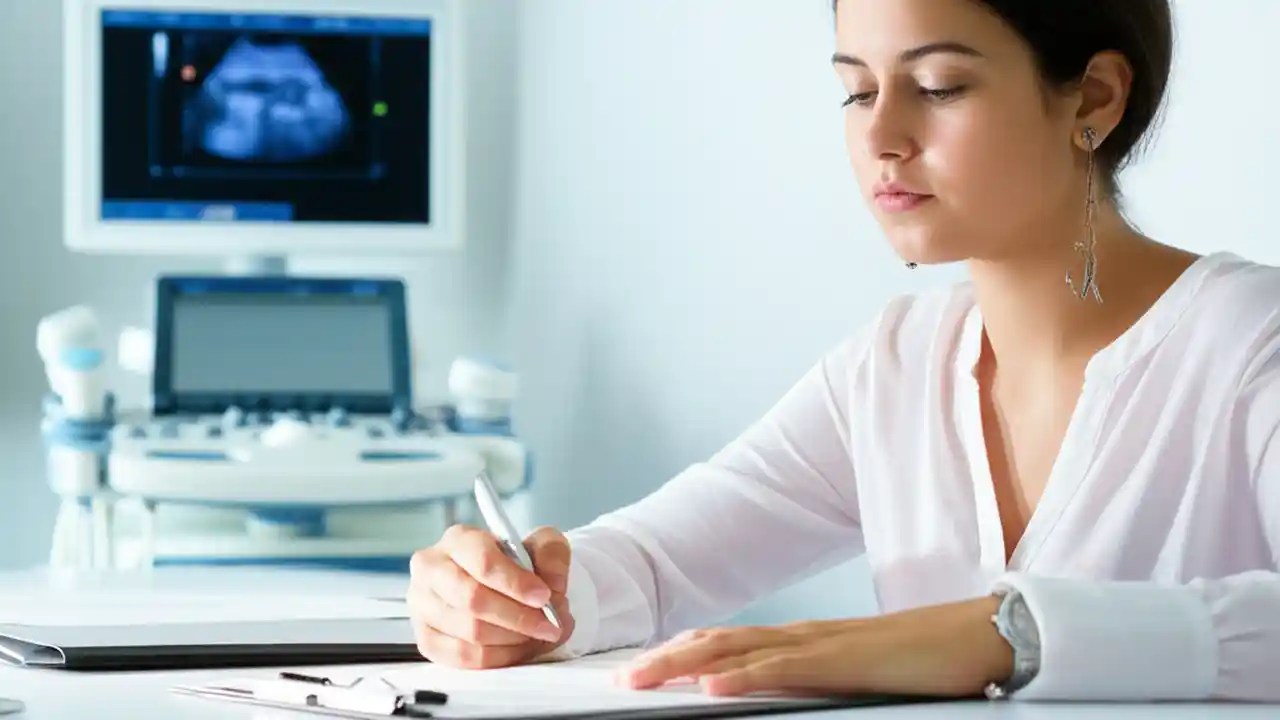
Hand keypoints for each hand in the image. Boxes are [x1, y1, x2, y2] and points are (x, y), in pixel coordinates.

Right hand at [407, 525, 575, 668]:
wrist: (495, 584)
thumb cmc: (513, 563)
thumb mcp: (539, 545)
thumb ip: (552, 555)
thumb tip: (552, 584)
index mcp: (458, 539)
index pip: (483, 562)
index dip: (516, 583)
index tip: (544, 597)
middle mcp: (432, 569)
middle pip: (473, 600)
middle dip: (518, 617)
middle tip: (549, 625)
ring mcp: (423, 605)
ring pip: (470, 632)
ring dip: (513, 640)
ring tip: (538, 636)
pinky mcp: (426, 638)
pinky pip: (462, 657)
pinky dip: (497, 658)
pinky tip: (518, 649)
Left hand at [615, 595, 1009, 697]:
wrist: (977, 636)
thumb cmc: (920, 662)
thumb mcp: (854, 677)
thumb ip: (815, 682)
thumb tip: (776, 697)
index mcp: (801, 641)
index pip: (726, 642)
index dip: (678, 653)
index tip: (639, 669)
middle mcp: (801, 636)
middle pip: (716, 642)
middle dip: (662, 659)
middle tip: (617, 677)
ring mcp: (820, 645)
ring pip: (736, 650)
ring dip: (682, 664)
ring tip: (640, 679)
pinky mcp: (843, 662)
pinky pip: (784, 669)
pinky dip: (742, 676)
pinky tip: (710, 686)